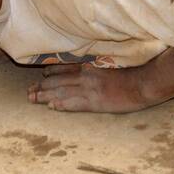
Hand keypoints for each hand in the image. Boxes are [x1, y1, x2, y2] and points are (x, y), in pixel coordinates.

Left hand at [27, 62, 147, 112]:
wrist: (144, 81)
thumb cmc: (132, 73)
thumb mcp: (111, 65)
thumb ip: (96, 68)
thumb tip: (85, 70)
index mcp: (89, 66)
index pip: (63, 68)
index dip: (49, 74)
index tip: (39, 78)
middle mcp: (85, 76)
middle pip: (57, 81)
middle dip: (41, 87)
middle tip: (29, 93)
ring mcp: (89, 89)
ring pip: (61, 92)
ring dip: (45, 96)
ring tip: (33, 100)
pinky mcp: (96, 102)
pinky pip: (75, 104)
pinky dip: (62, 105)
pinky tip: (52, 107)